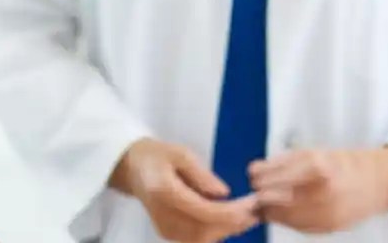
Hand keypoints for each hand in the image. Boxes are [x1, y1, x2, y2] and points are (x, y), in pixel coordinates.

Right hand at [111, 138, 262, 242]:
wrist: (132, 168)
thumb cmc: (156, 155)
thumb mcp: (180, 153)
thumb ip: (202, 174)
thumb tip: (224, 194)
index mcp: (163, 191)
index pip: (202, 211)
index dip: (230, 212)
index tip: (252, 203)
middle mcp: (162, 214)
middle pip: (204, 229)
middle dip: (233, 223)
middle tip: (255, 210)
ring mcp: (163, 227)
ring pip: (202, 238)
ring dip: (227, 229)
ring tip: (246, 214)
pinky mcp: (167, 233)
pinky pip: (196, 238)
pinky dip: (216, 231)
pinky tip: (229, 219)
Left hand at [249, 147, 387, 234]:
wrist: (378, 182)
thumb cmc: (342, 163)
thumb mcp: (310, 152)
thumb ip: (281, 162)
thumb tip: (253, 171)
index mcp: (314, 165)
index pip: (265, 177)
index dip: (255, 176)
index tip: (256, 174)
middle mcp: (320, 190)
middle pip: (268, 198)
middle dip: (261, 194)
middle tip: (262, 189)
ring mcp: (325, 211)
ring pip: (279, 216)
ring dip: (271, 208)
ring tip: (275, 200)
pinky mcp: (328, 227)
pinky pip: (295, 226)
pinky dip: (286, 218)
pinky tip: (290, 209)